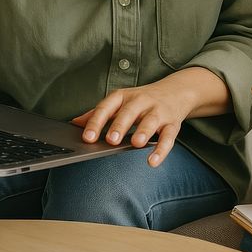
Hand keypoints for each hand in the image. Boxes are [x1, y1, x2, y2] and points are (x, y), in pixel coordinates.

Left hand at [70, 80, 192, 167]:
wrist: (177, 91)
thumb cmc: (142, 100)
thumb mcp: (120, 102)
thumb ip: (99, 113)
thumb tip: (74, 123)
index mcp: (123, 96)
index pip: (107, 107)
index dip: (97, 122)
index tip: (87, 137)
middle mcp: (141, 101)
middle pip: (129, 112)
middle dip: (120, 125)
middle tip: (111, 140)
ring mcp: (158, 111)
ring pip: (151, 121)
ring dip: (143, 132)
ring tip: (136, 144)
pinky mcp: (172, 124)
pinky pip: (168, 137)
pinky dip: (161, 150)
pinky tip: (153, 161)